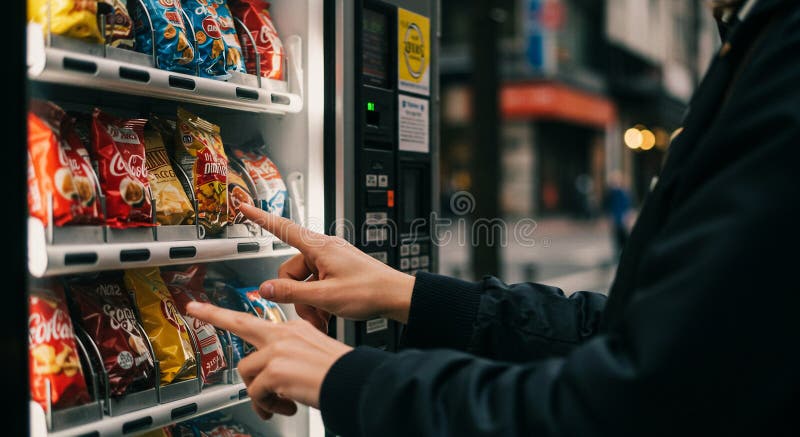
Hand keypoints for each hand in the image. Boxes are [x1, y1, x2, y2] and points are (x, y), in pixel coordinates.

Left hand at [186, 301, 351, 414]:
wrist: (356, 381)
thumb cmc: (341, 372)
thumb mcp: (314, 356)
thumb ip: (288, 360)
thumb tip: (269, 382)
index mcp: (295, 329)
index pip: (258, 319)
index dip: (228, 314)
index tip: (206, 307)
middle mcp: (285, 334)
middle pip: (241, 323)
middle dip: (214, 315)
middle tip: (195, 308)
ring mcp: (279, 350)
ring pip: (247, 372)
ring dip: (259, 393)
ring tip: (278, 403)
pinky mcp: (275, 369)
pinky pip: (256, 393)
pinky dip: (268, 406)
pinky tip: (287, 406)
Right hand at [240, 203, 415, 324]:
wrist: (395, 296)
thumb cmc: (370, 291)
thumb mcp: (326, 296)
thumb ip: (292, 293)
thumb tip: (265, 289)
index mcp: (319, 247)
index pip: (282, 228)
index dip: (260, 217)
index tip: (243, 206)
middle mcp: (323, 250)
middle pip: (290, 271)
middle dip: (296, 295)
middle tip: (311, 313)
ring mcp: (330, 261)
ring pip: (303, 283)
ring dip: (309, 303)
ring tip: (323, 318)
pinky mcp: (336, 271)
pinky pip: (316, 285)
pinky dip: (318, 302)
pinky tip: (328, 316)